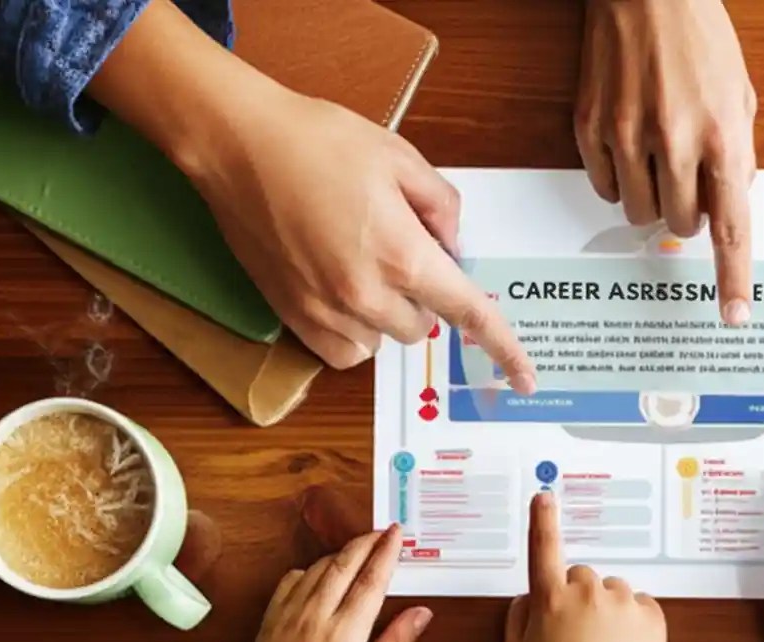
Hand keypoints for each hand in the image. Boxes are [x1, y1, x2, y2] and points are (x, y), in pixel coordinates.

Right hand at [186, 92, 533, 382]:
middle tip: (397, 244)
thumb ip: (441, 207)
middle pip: (422, 325)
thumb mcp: (400, 158)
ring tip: (359, 257)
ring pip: (383, 338)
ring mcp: (325, 311)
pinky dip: (354, 330)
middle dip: (423, 293)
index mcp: (402, 255)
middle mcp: (366, 294)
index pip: (467, 313)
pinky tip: (340, 287)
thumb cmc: (319, 142)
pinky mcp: (291, 316)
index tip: (526, 377)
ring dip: (387, 310)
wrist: (237, 145)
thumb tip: (452, 246)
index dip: (503, 348)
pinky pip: (344, 351)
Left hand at [226, 525, 430, 641]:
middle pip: (345, 563)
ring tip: (357, 550)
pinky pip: (289, 579)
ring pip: (318, 567)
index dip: (387, 552)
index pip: (372, 580)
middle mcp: (314, 617)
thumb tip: (420, 615)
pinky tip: (317, 574)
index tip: (396, 534)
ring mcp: (289, 615)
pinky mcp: (270, 619)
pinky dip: (308, 568)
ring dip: (340, 553)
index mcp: (343, 635)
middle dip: (366, 542)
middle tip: (381, 532)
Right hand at [505, 493, 666, 641]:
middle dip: (578, 596)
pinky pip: (640, 606)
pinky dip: (633, 622)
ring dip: (607, 609)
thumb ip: (517, 617)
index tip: (544, 496)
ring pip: (612, 591)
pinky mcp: (652, 616)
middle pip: (581, 576)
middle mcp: (587, 592)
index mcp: (550, 599)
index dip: (543, 519)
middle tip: (576, 635)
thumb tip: (528, 596)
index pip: (543, 548)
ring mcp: (623, 602)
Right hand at [577, 0, 757, 325]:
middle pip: (680, 226)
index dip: (732, 276)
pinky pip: (603, 186)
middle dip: (688, 215)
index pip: (731, 226)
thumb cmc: (698, 36)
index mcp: (721, 136)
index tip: (734, 312)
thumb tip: (727, 202)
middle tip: (688, 180)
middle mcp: (674, 142)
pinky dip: (618, 179)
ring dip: (652, 199)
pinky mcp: (591, 129)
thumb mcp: (739, 94)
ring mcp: (626, 137)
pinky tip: (628, 145)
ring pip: (638, 212)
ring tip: (657, 157)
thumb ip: (737, 154)